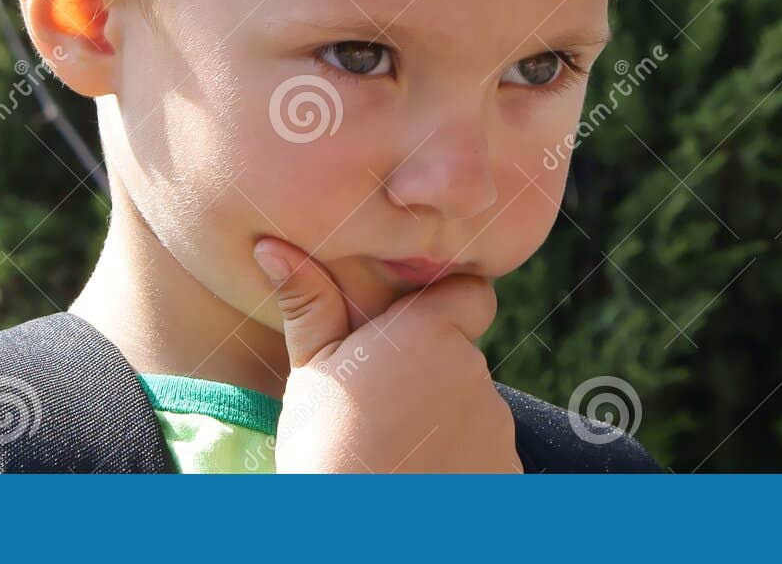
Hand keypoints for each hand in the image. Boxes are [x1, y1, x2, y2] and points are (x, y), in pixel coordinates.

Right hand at [253, 236, 521, 472]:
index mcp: (430, 332)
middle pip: (464, 358)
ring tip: (397, 454)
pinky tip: (421, 482)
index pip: (472, 294)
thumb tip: (272, 246)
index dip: (448, 308)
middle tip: (382, 409)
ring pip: (474, 411)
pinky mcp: (508, 474)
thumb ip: (308, 303)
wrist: (356, 536)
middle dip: (433, 376)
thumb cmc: (323, 448)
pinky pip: (487, 459)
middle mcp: (475, 370)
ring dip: (446, 424)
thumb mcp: (310, 372)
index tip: (413, 333)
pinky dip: (462, 469)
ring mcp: (497, 426)